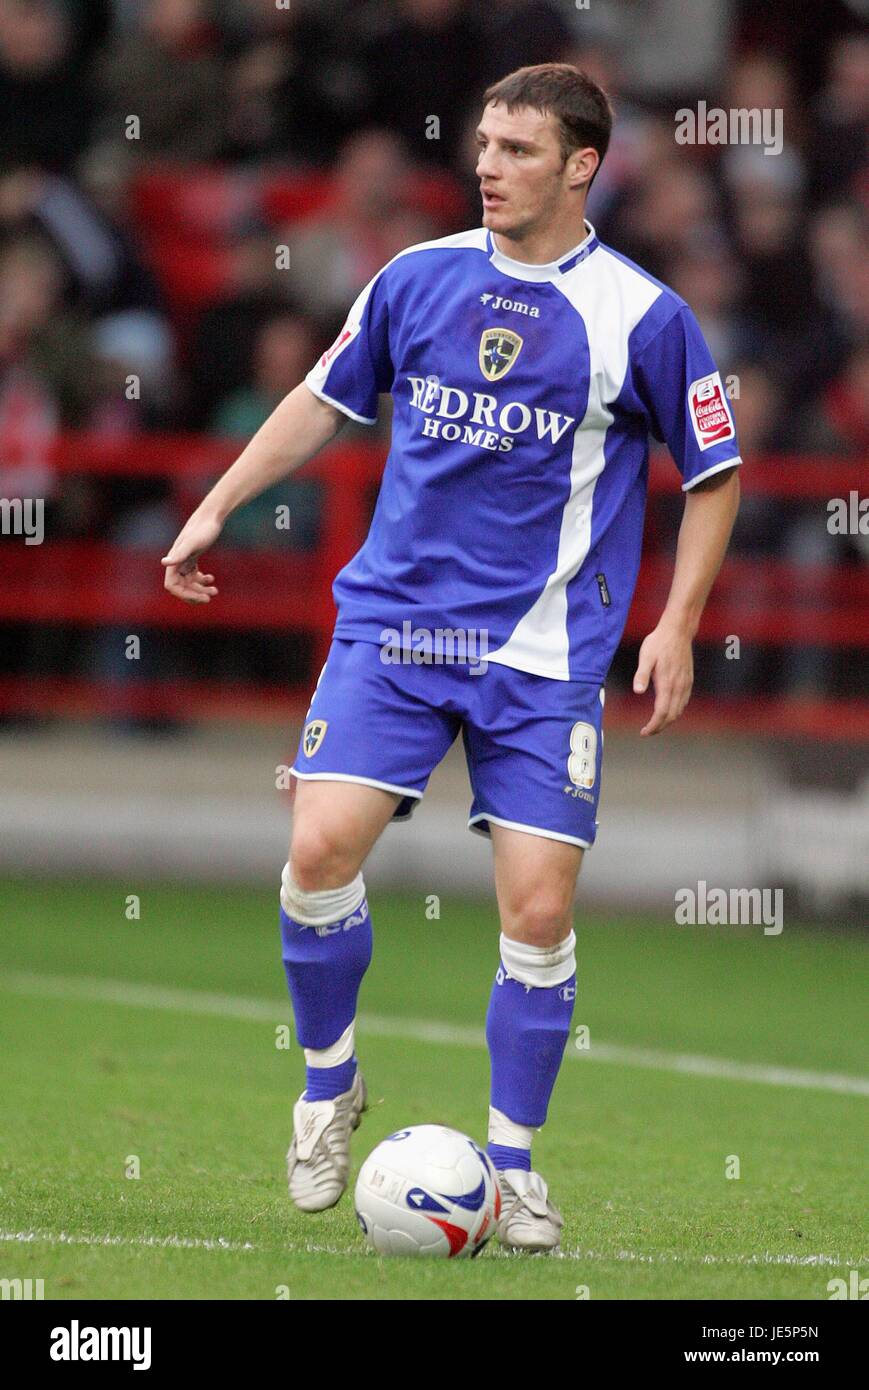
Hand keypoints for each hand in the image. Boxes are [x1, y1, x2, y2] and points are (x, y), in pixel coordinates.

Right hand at [161, 510, 221, 603]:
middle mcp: (177, 562)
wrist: (211, 517)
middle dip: (195, 594)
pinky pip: (193, 576)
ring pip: (189, 583)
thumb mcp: (192, 543)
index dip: (184, 594)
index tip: (200, 598)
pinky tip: (211, 579)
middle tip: (210, 597)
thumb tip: (163, 562)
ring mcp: (184, 560)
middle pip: (182, 587)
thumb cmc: (203, 529)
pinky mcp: (192, 558)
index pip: (172, 585)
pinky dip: (202, 581)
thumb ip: (179, 554)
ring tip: (215, 590)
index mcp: (174, 560)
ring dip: (201, 590)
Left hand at [632, 619, 693, 735]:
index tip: (643, 732)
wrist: (678, 631)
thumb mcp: (645, 656)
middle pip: (671, 715)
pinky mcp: (688, 680)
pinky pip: (684, 702)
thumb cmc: (658, 643)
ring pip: (679, 710)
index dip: (653, 726)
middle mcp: (679, 686)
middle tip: (647, 731)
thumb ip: (641, 675)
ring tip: (655, 724)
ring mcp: (685, 684)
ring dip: (668, 720)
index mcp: (667, 683)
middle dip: (660, 727)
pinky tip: (668, 710)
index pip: (662, 713)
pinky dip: (676, 711)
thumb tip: (637, 692)